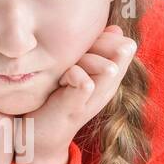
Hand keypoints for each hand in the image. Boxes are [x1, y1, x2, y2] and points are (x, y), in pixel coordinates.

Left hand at [16, 24, 137, 163]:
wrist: (37, 135)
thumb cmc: (54, 97)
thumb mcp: (76, 69)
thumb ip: (94, 50)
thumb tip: (115, 28)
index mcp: (109, 78)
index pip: (127, 46)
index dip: (107, 37)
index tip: (84, 45)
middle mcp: (106, 88)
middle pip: (122, 52)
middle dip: (98, 45)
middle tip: (74, 57)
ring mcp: (93, 99)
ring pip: (107, 67)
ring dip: (86, 61)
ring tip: (65, 72)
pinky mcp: (77, 108)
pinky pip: (85, 82)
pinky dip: (73, 75)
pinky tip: (61, 81)